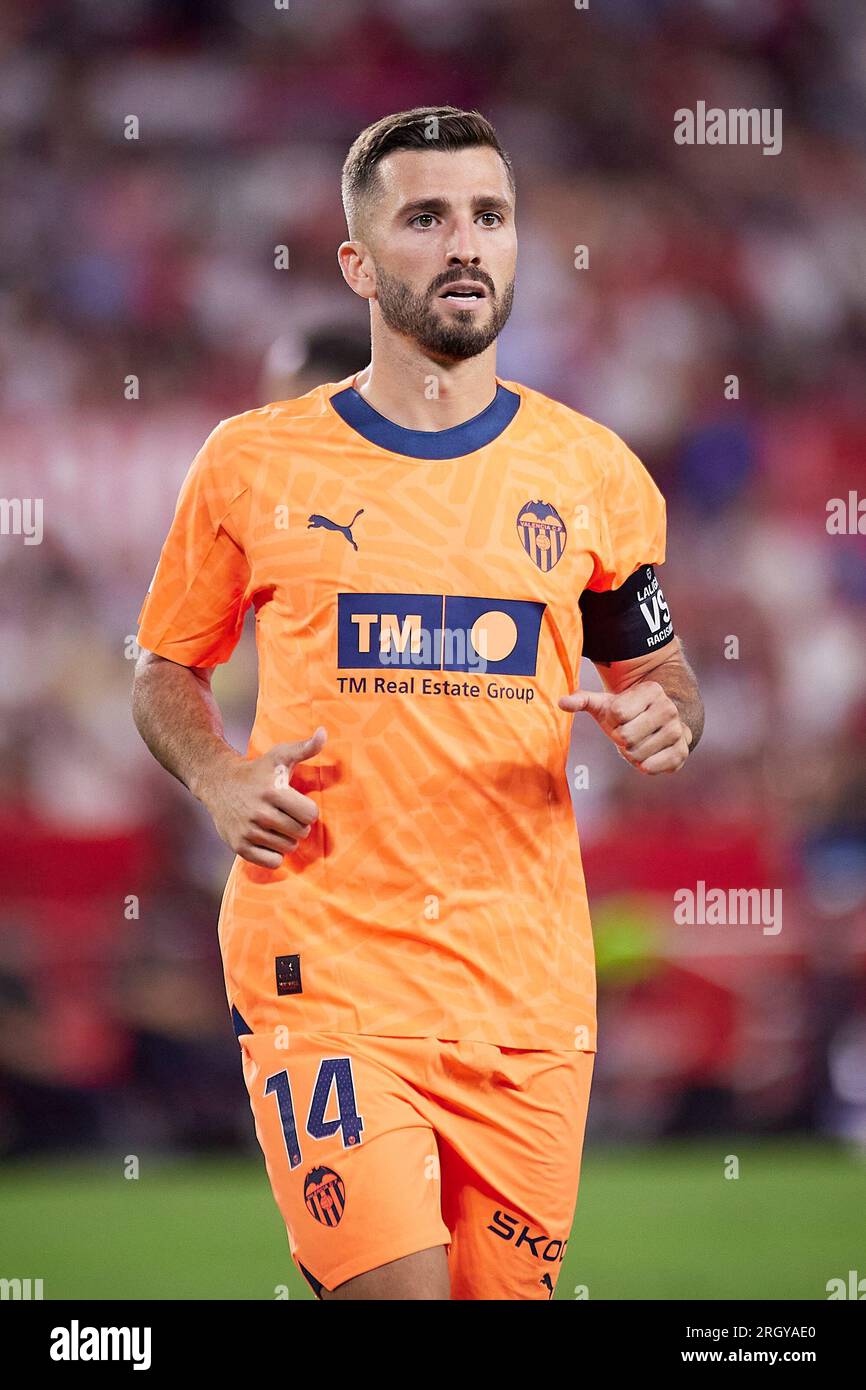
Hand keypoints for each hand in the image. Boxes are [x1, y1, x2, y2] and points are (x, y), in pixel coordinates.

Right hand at [200, 728, 326, 866]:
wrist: (218, 783)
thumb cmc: (256, 770)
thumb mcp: (280, 755)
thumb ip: (305, 747)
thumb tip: (324, 732)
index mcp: (273, 791)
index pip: (310, 814)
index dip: (307, 809)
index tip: (295, 802)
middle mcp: (260, 813)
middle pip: (300, 832)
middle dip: (297, 825)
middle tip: (285, 814)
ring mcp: (248, 831)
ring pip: (288, 847)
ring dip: (286, 838)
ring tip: (275, 824)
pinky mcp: (239, 846)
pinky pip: (273, 862)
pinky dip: (274, 854)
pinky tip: (267, 839)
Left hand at [559, 682, 691, 773]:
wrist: (660, 724)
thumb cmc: (627, 713)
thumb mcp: (606, 704)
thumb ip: (583, 700)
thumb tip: (561, 702)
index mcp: (652, 691)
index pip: (618, 713)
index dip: (612, 720)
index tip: (620, 718)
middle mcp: (669, 709)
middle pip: (626, 736)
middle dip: (620, 739)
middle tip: (628, 734)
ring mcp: (678, 731)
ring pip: (636, 754)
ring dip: (630, 753)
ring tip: (638, 743)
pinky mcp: (682, 753)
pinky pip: (651, 767)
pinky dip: (642, 766)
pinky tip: (647, 755)